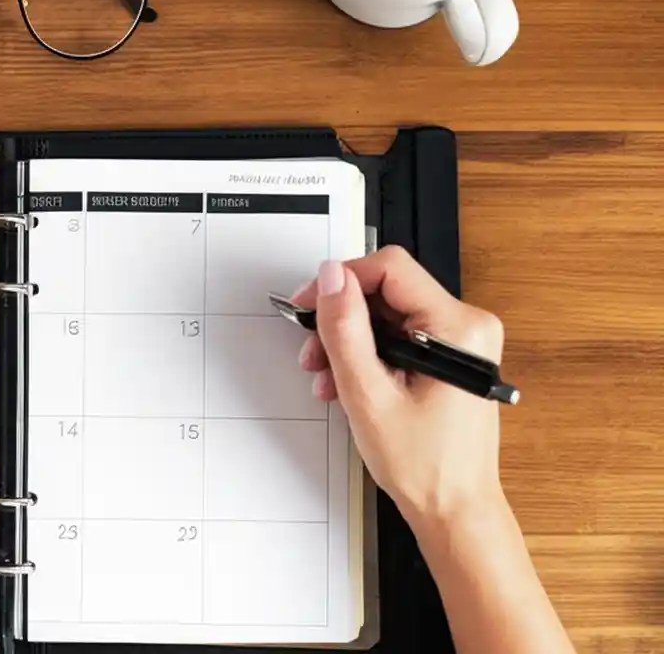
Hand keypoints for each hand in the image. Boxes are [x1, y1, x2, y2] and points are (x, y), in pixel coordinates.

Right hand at [291, 246, 506, 528]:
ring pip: (388, 316)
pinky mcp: (450, 357)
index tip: (310, 303)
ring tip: (326, 377)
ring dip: (349, 342)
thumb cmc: (426, 466)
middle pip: (387, 292)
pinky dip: (368, 356)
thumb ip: (345, 329)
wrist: (454, 508)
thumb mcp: (369, 394)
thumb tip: (330, 278)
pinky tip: (346, 384)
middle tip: (311, 351)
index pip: (390, 269)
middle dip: (342, 320)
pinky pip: (399, 337)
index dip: (342, 280)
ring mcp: (460, 342)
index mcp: (458, 327)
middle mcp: (468, 326)